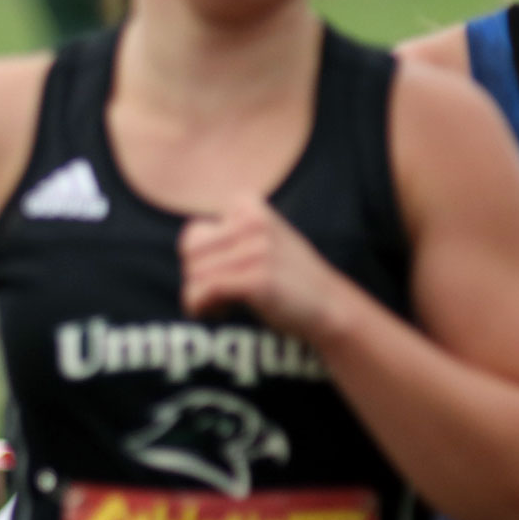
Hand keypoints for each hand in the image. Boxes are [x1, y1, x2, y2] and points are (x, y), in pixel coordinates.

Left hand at [179, 197, 343, 339]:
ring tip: (223, 304)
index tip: (223, 274)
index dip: (201, 259)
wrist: (332, 307)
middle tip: (219, 294)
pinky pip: (201, 292)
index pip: (194, 232)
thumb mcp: (260, 240)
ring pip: (193, 275)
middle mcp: (253, 223)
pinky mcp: (256, 279)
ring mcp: (256, 250)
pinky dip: (201, 308)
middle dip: (197, 278)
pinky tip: (222, 312)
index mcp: (250, 207)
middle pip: (189, 254)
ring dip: (199, 297)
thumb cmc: (288, 277)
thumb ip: (226, 235)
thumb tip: (186, 248)